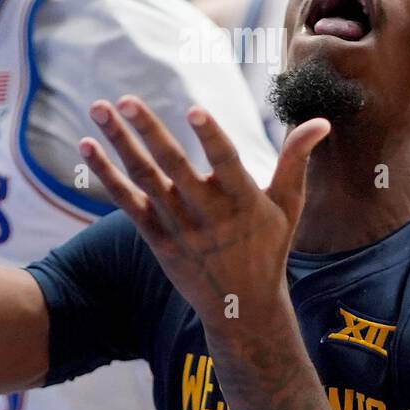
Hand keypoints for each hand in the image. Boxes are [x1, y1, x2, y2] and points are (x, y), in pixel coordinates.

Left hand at [78, 95, 330, 326]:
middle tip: (125, 100)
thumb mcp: (289, 206)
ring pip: (145, 180)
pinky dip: (107, 176)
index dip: (211, 138)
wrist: (242, 309)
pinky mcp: (158, 241)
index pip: (226, 164)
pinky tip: (88, 146)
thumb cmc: (270, 248)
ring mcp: (179, 229)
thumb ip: (297, 160)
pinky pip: (128, 204)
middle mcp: (209, 216)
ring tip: (98, 109)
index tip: (194, 109)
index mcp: (244, 203)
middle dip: (148, 133)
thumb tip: (321, 120)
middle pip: (174, 168)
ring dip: (119, 144)